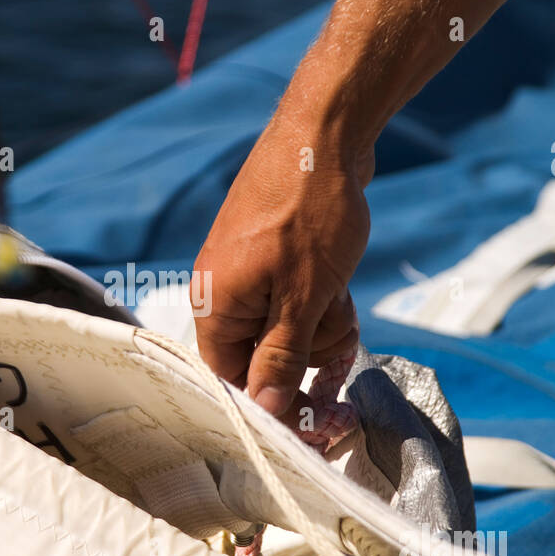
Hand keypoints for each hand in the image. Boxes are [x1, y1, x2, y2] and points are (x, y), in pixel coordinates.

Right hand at [192, 107, 372, 422]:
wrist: (324, 135)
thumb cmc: (309, 212)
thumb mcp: (303, 297)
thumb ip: (281, 357)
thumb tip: (263, 408)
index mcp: (216, 307)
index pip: (233, 382)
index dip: (275, 405)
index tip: (321, 419)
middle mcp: (224, 295)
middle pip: (265, 361)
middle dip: (310, 353)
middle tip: (335, 320)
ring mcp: (249, 277)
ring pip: (289, 333)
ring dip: (323, 325)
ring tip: (338, 291)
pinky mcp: (274, 262)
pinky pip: (297, 305)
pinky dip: (323, 302)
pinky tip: (338, 280)